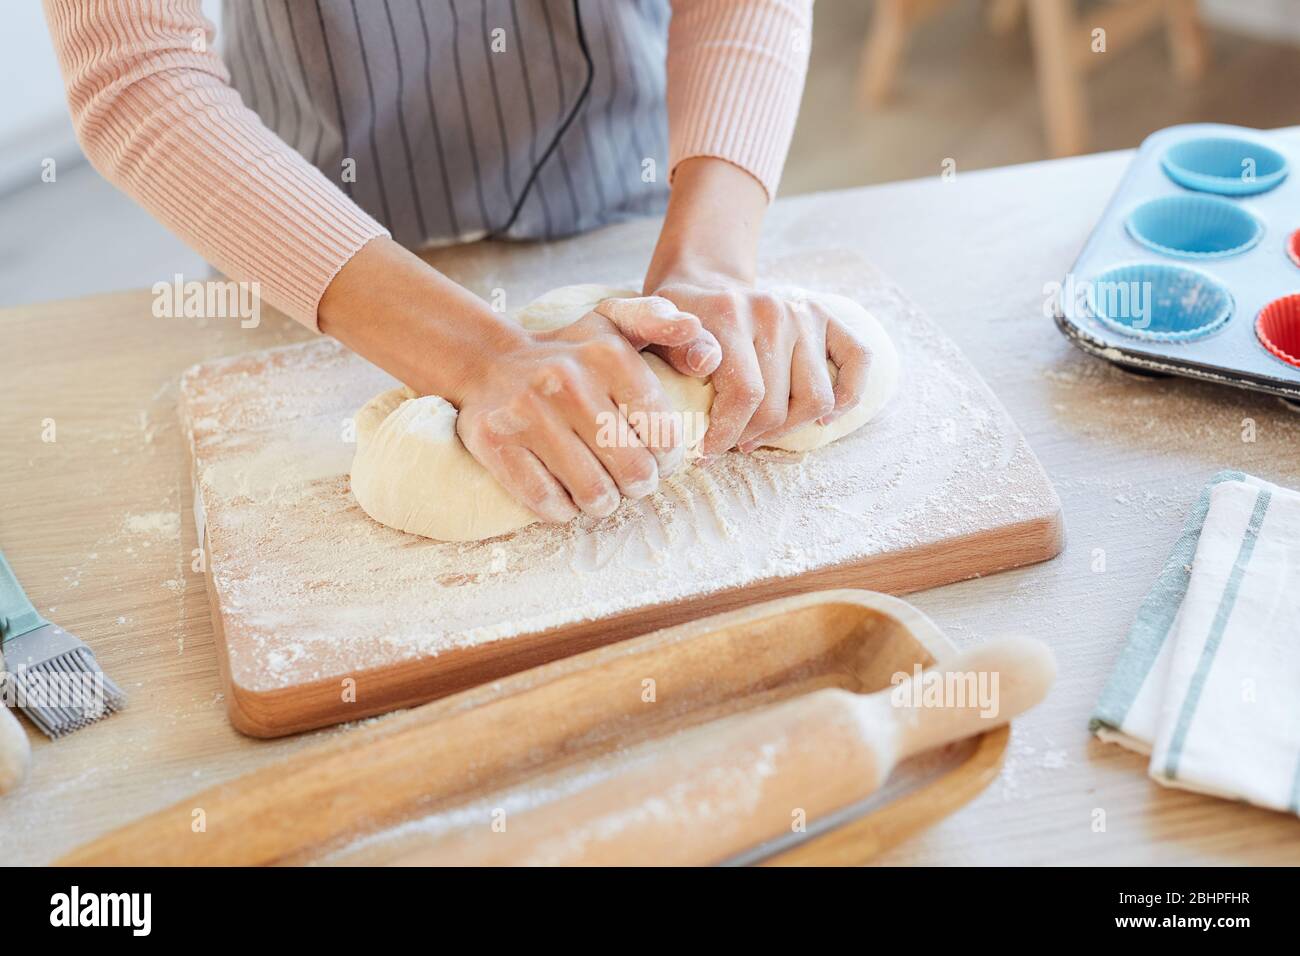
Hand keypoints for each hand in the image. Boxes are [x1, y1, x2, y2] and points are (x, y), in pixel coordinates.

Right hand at [319, 239, 720, 522]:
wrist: (488, 364)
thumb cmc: (568, 356)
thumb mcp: (612, 325)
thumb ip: (656, 320)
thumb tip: (694, 329)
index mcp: (606, 353)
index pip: (663, 432)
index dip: (668, 459)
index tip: (658, 460)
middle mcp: (566, 380)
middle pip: (633, 469)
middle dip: (638, 485)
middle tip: (631, 482)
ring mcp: (527, 413)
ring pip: (593, 492)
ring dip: (603, 504)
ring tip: (601, 494)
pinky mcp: (495, 443)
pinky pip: (547, 502)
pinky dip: (563, 511)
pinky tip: (565, 498)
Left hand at [643, 158, 871, 458]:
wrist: (702, 285)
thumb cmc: (677, 323)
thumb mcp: (655, 330)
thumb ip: (675, 345)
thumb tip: (706, 361)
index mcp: (731, 313)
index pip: (746, 395)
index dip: (725, 435)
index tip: (705, 453)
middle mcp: (774, 310)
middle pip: (778, 405)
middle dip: (749, 437)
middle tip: (730, 444)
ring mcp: (804, 313)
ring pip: (816, 399)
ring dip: (787, 429)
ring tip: (758, 434)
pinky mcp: (828, 317)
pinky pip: (858, 362)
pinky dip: (846, 397)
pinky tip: (820, 419)